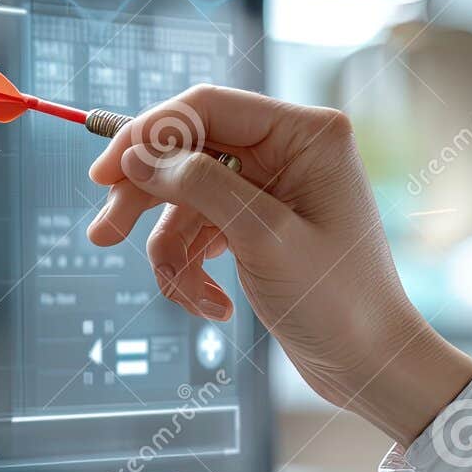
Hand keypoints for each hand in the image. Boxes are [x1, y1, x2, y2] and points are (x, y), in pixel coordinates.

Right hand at [87, 84, 471, 443]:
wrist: (369, 364)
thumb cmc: (338, 302)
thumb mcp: (262, 238)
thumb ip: (199, 187)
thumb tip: (136, 155)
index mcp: (305, 134)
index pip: (206, 107)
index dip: (147, 134)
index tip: (103, 174)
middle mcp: (287, 150)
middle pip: (186, 151)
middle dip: (145, 200)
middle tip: (103, 235)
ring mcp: (270, 187)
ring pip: (184, 199)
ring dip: (172, 252)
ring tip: (188, 297)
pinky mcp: (256, 222)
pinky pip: (197, 230)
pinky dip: (191, 269)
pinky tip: (212, 306)